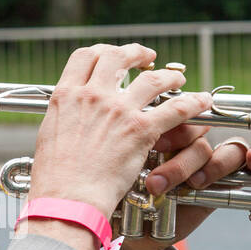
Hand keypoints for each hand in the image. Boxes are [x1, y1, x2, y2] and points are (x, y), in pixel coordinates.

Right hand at [21, 44, 209, 249]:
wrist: (67, 198)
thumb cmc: (54, 178)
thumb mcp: (49, 136)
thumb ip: (64, 117)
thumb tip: (71, 116)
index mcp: (66, 96)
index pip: (85, 57)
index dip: (102, 51)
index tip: (112, 55)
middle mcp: (92, 96)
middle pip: (118, 56)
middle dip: (135, 53)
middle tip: (146, 58)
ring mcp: (119, 110)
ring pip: (152, 78)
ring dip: (168, 75)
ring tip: (177, 78)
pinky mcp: (141, 130)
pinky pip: (176, 108)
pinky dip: (192, 102)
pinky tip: (201, 101)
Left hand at [111, 129, 250, 249]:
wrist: (139, 232)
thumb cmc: (128, 198)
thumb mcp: (124, 174)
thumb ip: (131, 152)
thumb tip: (129, 136)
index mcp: (158, 130)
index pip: (173, 114)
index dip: (169, 127)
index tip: (153, 144)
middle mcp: (184, 141)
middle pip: (193, 133)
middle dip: (177, 159)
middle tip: (156, 182)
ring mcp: (206, 158)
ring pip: (213, 148)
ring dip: (205, 166)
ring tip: (192, 185)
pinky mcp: (227, 177)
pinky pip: (245, 159)